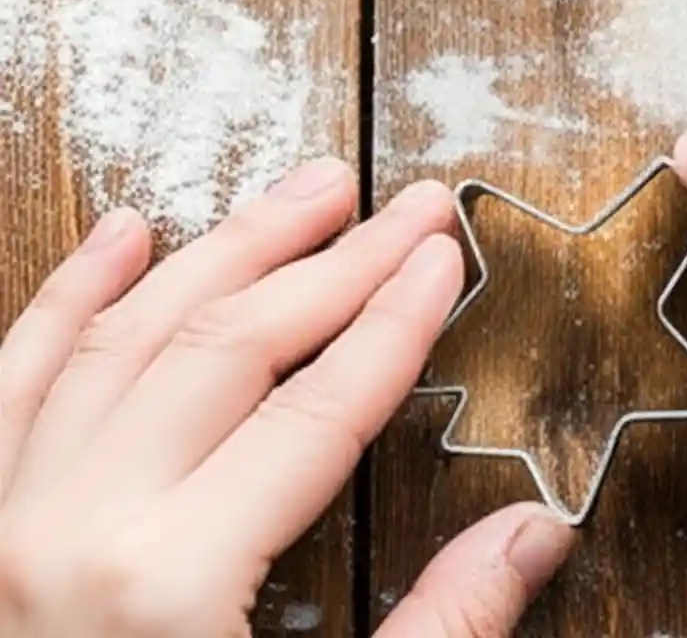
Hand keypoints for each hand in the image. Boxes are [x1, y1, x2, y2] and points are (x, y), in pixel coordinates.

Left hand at [0, 159, 573, 636]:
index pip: (319, 409)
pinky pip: (14, 377)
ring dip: (221, 248)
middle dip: (333, 262)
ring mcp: (6, 518)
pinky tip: (125, 233)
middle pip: (231, 346)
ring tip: (300, 193)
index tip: (444, 257)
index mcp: (170, 585)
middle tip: (405, 202)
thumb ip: (441, 630)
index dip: (395, 322)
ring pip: (123, 335)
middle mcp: (73, 530)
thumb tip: (533, 532)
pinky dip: (70, 297)